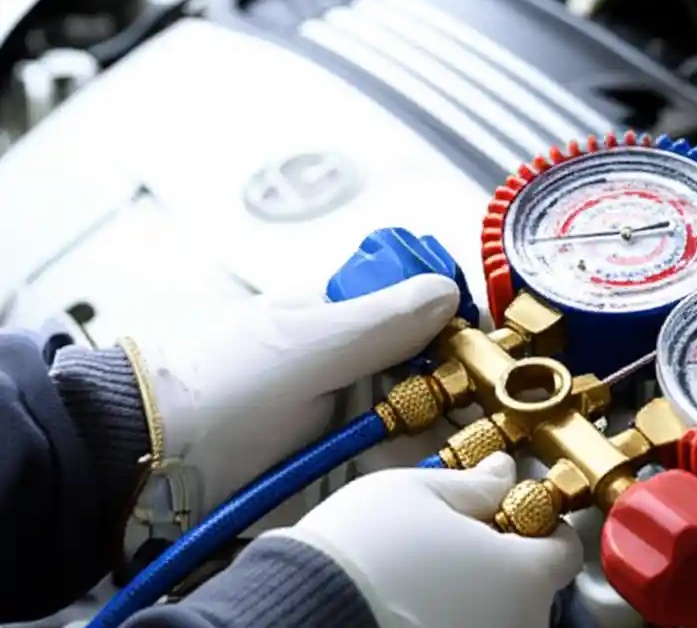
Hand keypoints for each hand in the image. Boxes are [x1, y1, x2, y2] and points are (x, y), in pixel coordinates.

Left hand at [122, 274, 459, 522]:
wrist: (149, 459)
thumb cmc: (222, 389)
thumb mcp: (310, 345)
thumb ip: (382, 318)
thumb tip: (446, 290)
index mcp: (335, 310)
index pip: (415, 301)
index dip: (453, 322)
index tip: (483, 352)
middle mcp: (341, 353)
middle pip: (421, 362)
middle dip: (450, 387)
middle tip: (477, 412)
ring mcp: (335, 405)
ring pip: (408, 411)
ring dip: (431, 429)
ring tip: (452, 448)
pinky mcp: (328, 454)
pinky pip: (383, 453)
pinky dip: (403, 461)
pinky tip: (418, 471)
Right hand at [272, 454, 583, 627]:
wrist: (301, 610)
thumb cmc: (362, 551)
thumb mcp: (420, 493)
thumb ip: (474, 484)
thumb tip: (502, 471)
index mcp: (523, 576)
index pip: (563, 550)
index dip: (541, 525)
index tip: (513, 513)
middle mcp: (517, 624)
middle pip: (532, 588)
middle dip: (504, 561)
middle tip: (459, 541)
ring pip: (498, 614)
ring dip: (477, 593)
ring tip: (426, 573)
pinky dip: (453, 616)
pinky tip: (414, 603)